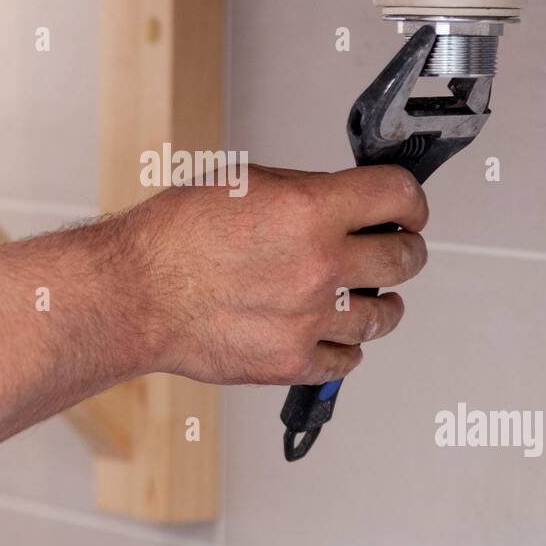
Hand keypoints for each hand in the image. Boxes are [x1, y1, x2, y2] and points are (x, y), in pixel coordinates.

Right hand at [122, 164, 427, 385]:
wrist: (134, 294)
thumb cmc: (174, 237)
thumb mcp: (245, 183)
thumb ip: (306, 193)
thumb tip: (345, 202)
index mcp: (310, 211)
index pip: (399, 195)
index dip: (411, 199)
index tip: (408, 208)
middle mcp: (318, 266)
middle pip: (405, 259)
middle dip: (406, 249)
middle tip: (397, 248)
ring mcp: (309, 319)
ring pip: (383, 316)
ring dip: (380, 302)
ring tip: (364, 295)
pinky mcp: (291, 362)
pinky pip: (348, 360)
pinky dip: (345, 346)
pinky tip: (331, 331)